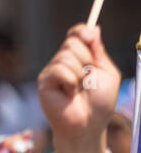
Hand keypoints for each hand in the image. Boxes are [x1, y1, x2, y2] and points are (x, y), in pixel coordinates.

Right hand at [37, 23, 120, 152]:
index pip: (76, 34)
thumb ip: (99, 51)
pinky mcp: (44, 81)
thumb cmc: (99, 103)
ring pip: (66, 56)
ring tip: (79, 89)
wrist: (88, 124)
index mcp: (80, 57)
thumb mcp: (107, 73)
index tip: (91, 36)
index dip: (82, 31)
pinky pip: (59, 70)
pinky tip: (69, 94)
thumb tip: (93, 28)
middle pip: (72, 42)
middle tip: (89, 77)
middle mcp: (64, 62)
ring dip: (80, 74)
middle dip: (87, 58)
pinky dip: (70, 81)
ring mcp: (52, 71)